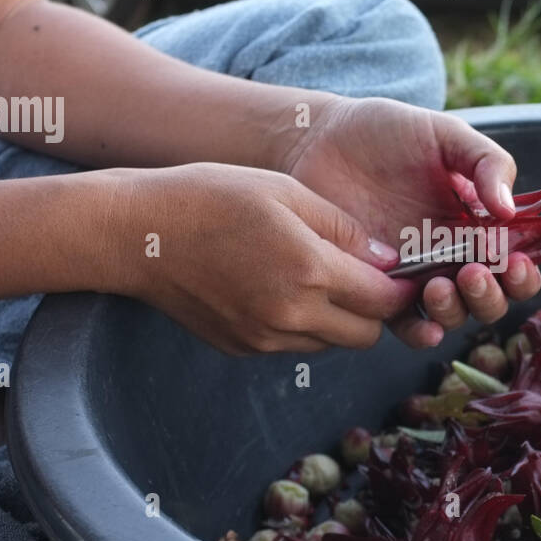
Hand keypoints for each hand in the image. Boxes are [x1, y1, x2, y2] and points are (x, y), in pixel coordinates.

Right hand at [112, 164, 410, 353]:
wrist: (139, 235)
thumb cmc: (212, 198)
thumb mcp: (287, 192)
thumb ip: (344, 229)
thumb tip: (389, 259)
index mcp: (309, 271)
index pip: (385, 300)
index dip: (401, 288)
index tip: (401, 272)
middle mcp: (291, 315)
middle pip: (366, 334)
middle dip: (373, 309)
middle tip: (361, 276)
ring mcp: (264, 338)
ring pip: (331, 343)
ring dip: (338, 319)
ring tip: (316, 277)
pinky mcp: (243, 348)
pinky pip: (294, 344)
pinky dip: (302, 324)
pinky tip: (280, 287)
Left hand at [277, 96, 540, 347]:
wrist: (321, 139)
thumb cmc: (386, 132)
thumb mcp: (446, 133)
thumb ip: (487, 162)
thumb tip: (509, 210)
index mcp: (477, 225)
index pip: (516, 262)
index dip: (524, 272)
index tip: (515, 262)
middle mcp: (453, 257)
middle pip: (490, 298)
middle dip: (490, 295)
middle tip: (474, 273)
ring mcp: (416, 276)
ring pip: (452, 314)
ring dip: (455, 310)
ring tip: (437, 286)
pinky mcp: (377, 288)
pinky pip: (405, 324)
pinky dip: (420, 333)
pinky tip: (424, 328)